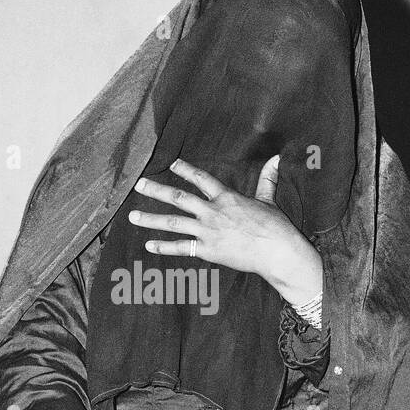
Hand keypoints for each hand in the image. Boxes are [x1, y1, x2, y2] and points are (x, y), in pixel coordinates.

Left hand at [128, 157, 322, 306]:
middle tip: (139, 184)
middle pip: (178, 198)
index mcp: (226, 197)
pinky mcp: (208, 251)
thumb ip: (267, 178)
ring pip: (173, 223)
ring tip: (132, 216)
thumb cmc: (276, 226)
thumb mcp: (269, 198)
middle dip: (156, 190)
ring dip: (151, 219)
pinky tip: (149, 244)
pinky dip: (164, 247)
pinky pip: (181, 248)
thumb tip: (277, 158)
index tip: (171, 165)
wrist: (277, 252)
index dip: (185, 170)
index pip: (201, 178)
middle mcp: (212, 212)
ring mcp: (208, 232)